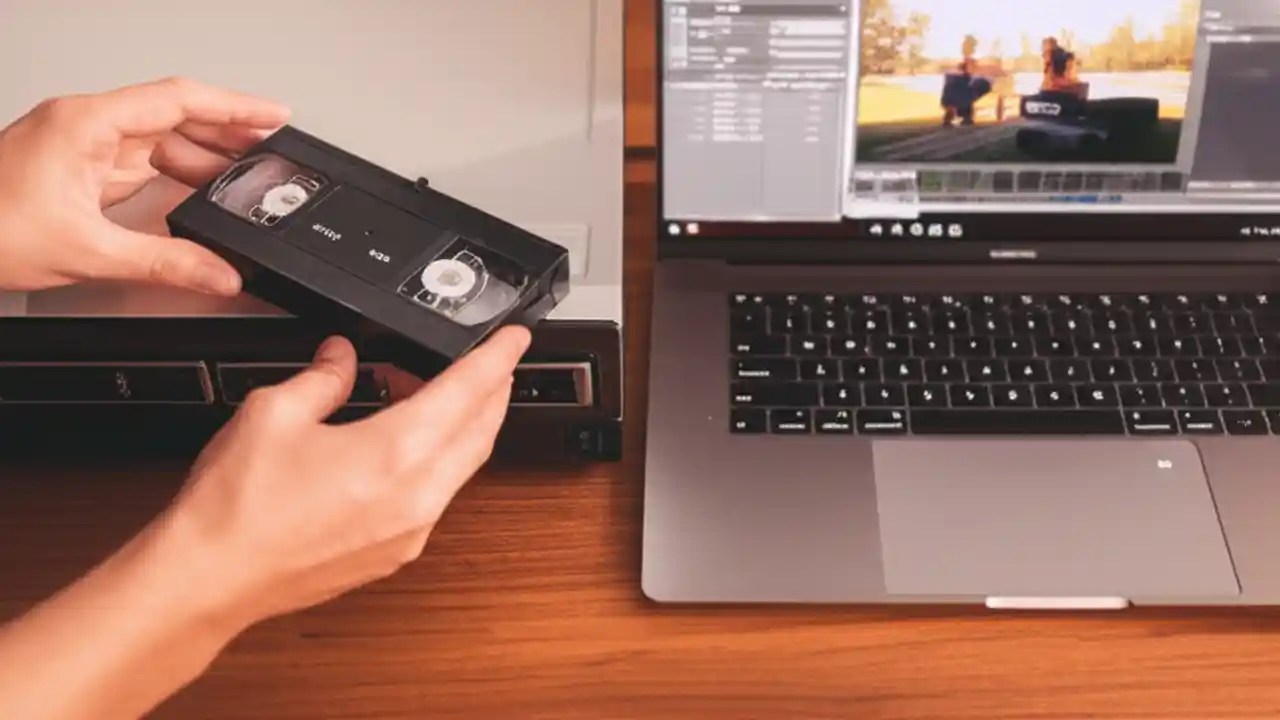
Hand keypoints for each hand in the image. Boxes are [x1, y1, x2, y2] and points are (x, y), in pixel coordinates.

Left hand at [0, 77, 289, 293]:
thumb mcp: (88, 252)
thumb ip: (166, 264)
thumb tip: (220, 274)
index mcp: (86, 123)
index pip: (178, 100)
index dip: (234, 107)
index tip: (273, 115)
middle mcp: (84, 126)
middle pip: (173, 118)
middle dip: (226, 135)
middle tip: (272, 153)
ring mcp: (79, 147)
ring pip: (158, 142)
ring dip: (202, 159)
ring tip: (245, 180)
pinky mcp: (75, 171)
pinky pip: (138, 165)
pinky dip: (173, 178)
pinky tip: (197, 197)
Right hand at [159, 326, 530, 630]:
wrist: (210, 579)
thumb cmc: (235, 508)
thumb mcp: (274, 412)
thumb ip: (323, 377)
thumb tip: (343, 358)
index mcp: (395, 454)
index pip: (470, 391)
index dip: (498, 357)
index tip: (516, 338)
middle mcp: (416, 497)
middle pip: (481, 430)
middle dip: (491, 390)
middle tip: (484, 362)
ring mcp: (410, 531)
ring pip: (463, 465)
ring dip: (462, 425)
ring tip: (427, 393)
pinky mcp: (396, 552)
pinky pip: (437, 495)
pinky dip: (436, 460)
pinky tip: (403, 443)